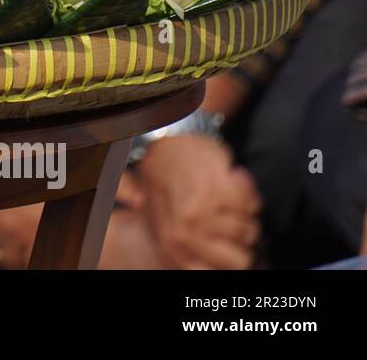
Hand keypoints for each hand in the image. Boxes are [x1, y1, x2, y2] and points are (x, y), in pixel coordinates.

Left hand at [135, 135, 260, 268]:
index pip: (218, 273)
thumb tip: (221, 268)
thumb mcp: (165, 223)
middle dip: (242, 243)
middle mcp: (186, 234)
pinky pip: (253, 206)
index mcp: (172, 247)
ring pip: (249, 231)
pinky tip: (231, 182)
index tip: (233, 251)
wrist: (164, 143)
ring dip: (243, 215)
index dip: (232, 262)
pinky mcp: (220, 191)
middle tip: (231, 222)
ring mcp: (203, 212)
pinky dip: (248, 193)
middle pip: (241, 260)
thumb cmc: (166, 184)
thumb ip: (190, 250)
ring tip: (225, 199)